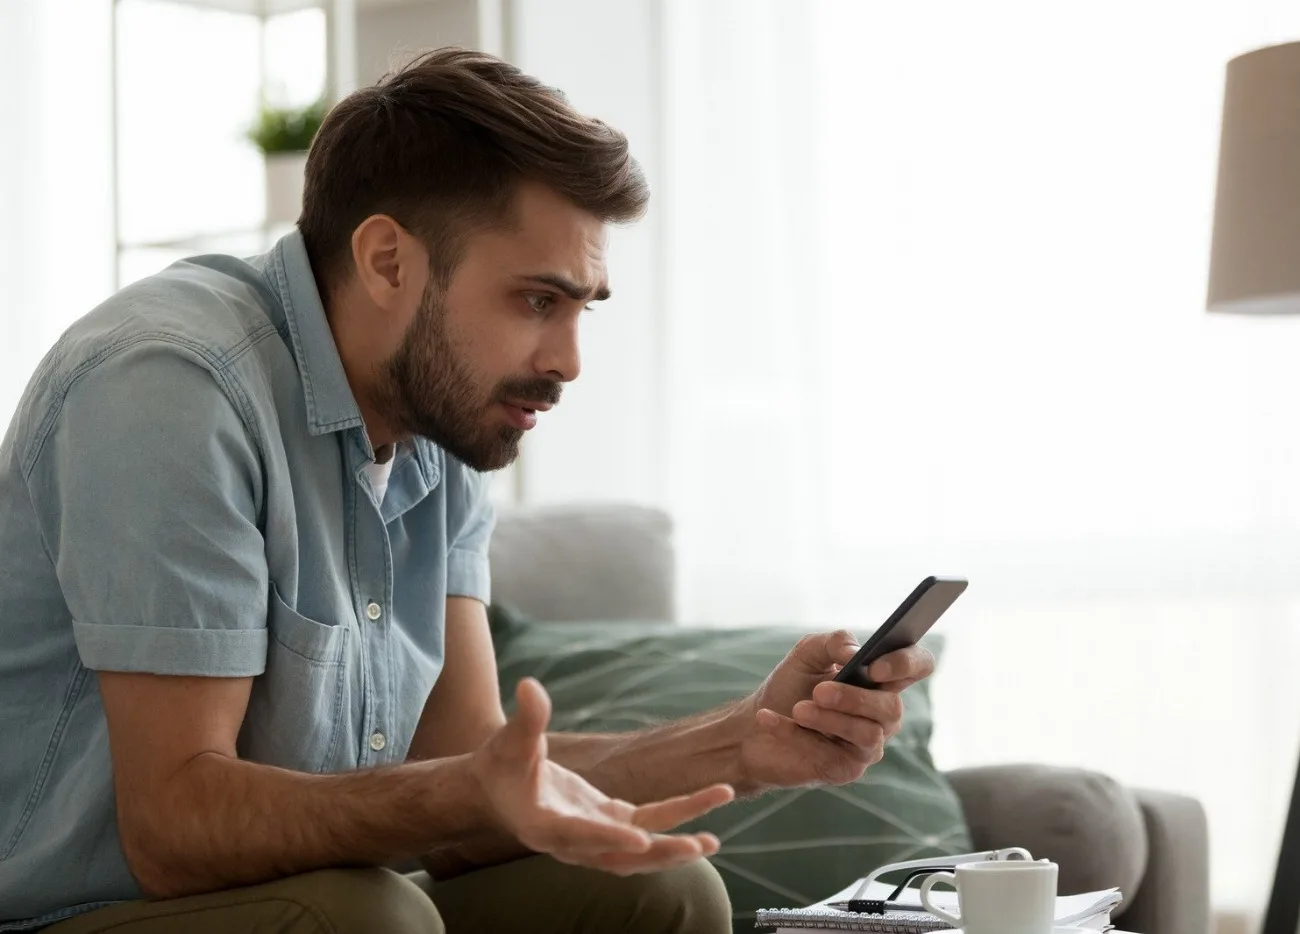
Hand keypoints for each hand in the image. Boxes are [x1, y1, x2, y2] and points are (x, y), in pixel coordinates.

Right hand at [473, 678, 734, 874]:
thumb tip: (529, 685)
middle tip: (698, 846)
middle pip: (620, 857)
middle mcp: (572, 843)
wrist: (497, 788)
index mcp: (544, 826)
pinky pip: (644, 828)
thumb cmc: (500, 763)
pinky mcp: (607, 823)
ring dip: (674, 846)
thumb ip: (526, 719)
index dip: (609, 838)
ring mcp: (593, 836)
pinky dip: (671, 824)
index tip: (642, 840)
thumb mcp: (510, 740)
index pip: (580, 835)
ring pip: (637, 850)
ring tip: (712, 842)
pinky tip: (700, 817)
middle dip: (660, 853)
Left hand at [736, 631, 933, 789]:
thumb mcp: (807, 654)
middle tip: (819, 691)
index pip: (918, 666)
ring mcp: (868, 744)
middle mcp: (882, 714)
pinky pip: (832, 754)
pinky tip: (769, 718)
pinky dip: (797, 734)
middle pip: (892, 707)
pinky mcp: (846, 769)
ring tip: (798, 709)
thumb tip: (855, 652)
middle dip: (854, 698)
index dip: (907, 664)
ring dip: (829, 719)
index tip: (874, 666)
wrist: (755, 726)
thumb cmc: (789, 687)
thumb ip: (833, 643)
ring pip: (868, 734)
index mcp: (880, 680)